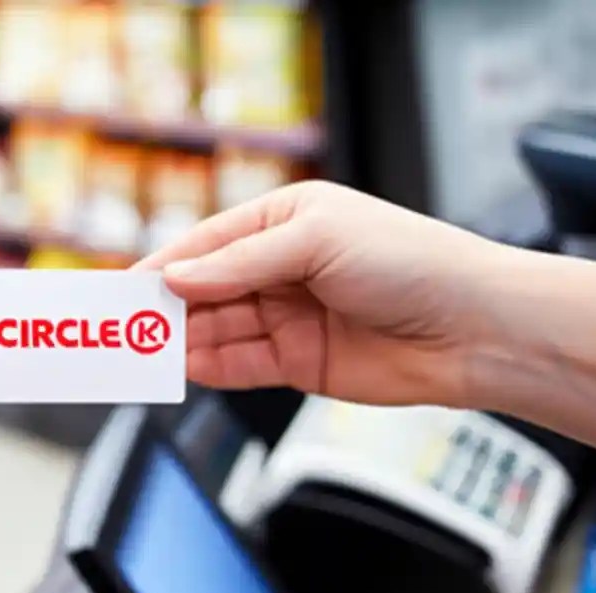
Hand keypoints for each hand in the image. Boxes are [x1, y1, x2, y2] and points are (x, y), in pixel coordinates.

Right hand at [136, 181, 514, 407]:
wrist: (475, 329)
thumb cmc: (412, 261)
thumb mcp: (316, 240)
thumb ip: (240, 264)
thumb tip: (176, 277)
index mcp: (284, 220)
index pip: (206, 244)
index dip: (163, 266)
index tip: (123, 289)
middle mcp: (281, 267)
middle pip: (204, 290)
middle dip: (164, 308)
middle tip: (121, 328)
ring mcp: (288, 317)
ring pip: (217, 330)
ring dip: (180, 341)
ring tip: (142, 352)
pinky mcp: (298, 362)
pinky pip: (240, 364)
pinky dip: (211, 367)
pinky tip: (184, 368)